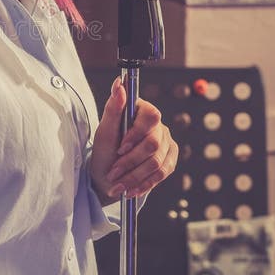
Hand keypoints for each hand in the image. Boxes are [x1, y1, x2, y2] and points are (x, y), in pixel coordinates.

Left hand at [90, 77, 178, 205]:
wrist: (109, 175)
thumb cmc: (105, 150)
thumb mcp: (104, 130)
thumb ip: (113, 108)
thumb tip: (119, 83)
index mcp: (142, 110)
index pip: (151, 117)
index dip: (136, 135)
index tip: (119, 149)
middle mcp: (158, 124)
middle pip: (153, 144)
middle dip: (131, 162)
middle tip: (113, 173)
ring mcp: (166, 142)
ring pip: (157, 162)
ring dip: (135, 177)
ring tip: (118, 186)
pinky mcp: (170, 159)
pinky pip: (163, 173)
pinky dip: (145, 184)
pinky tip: (131, 190)